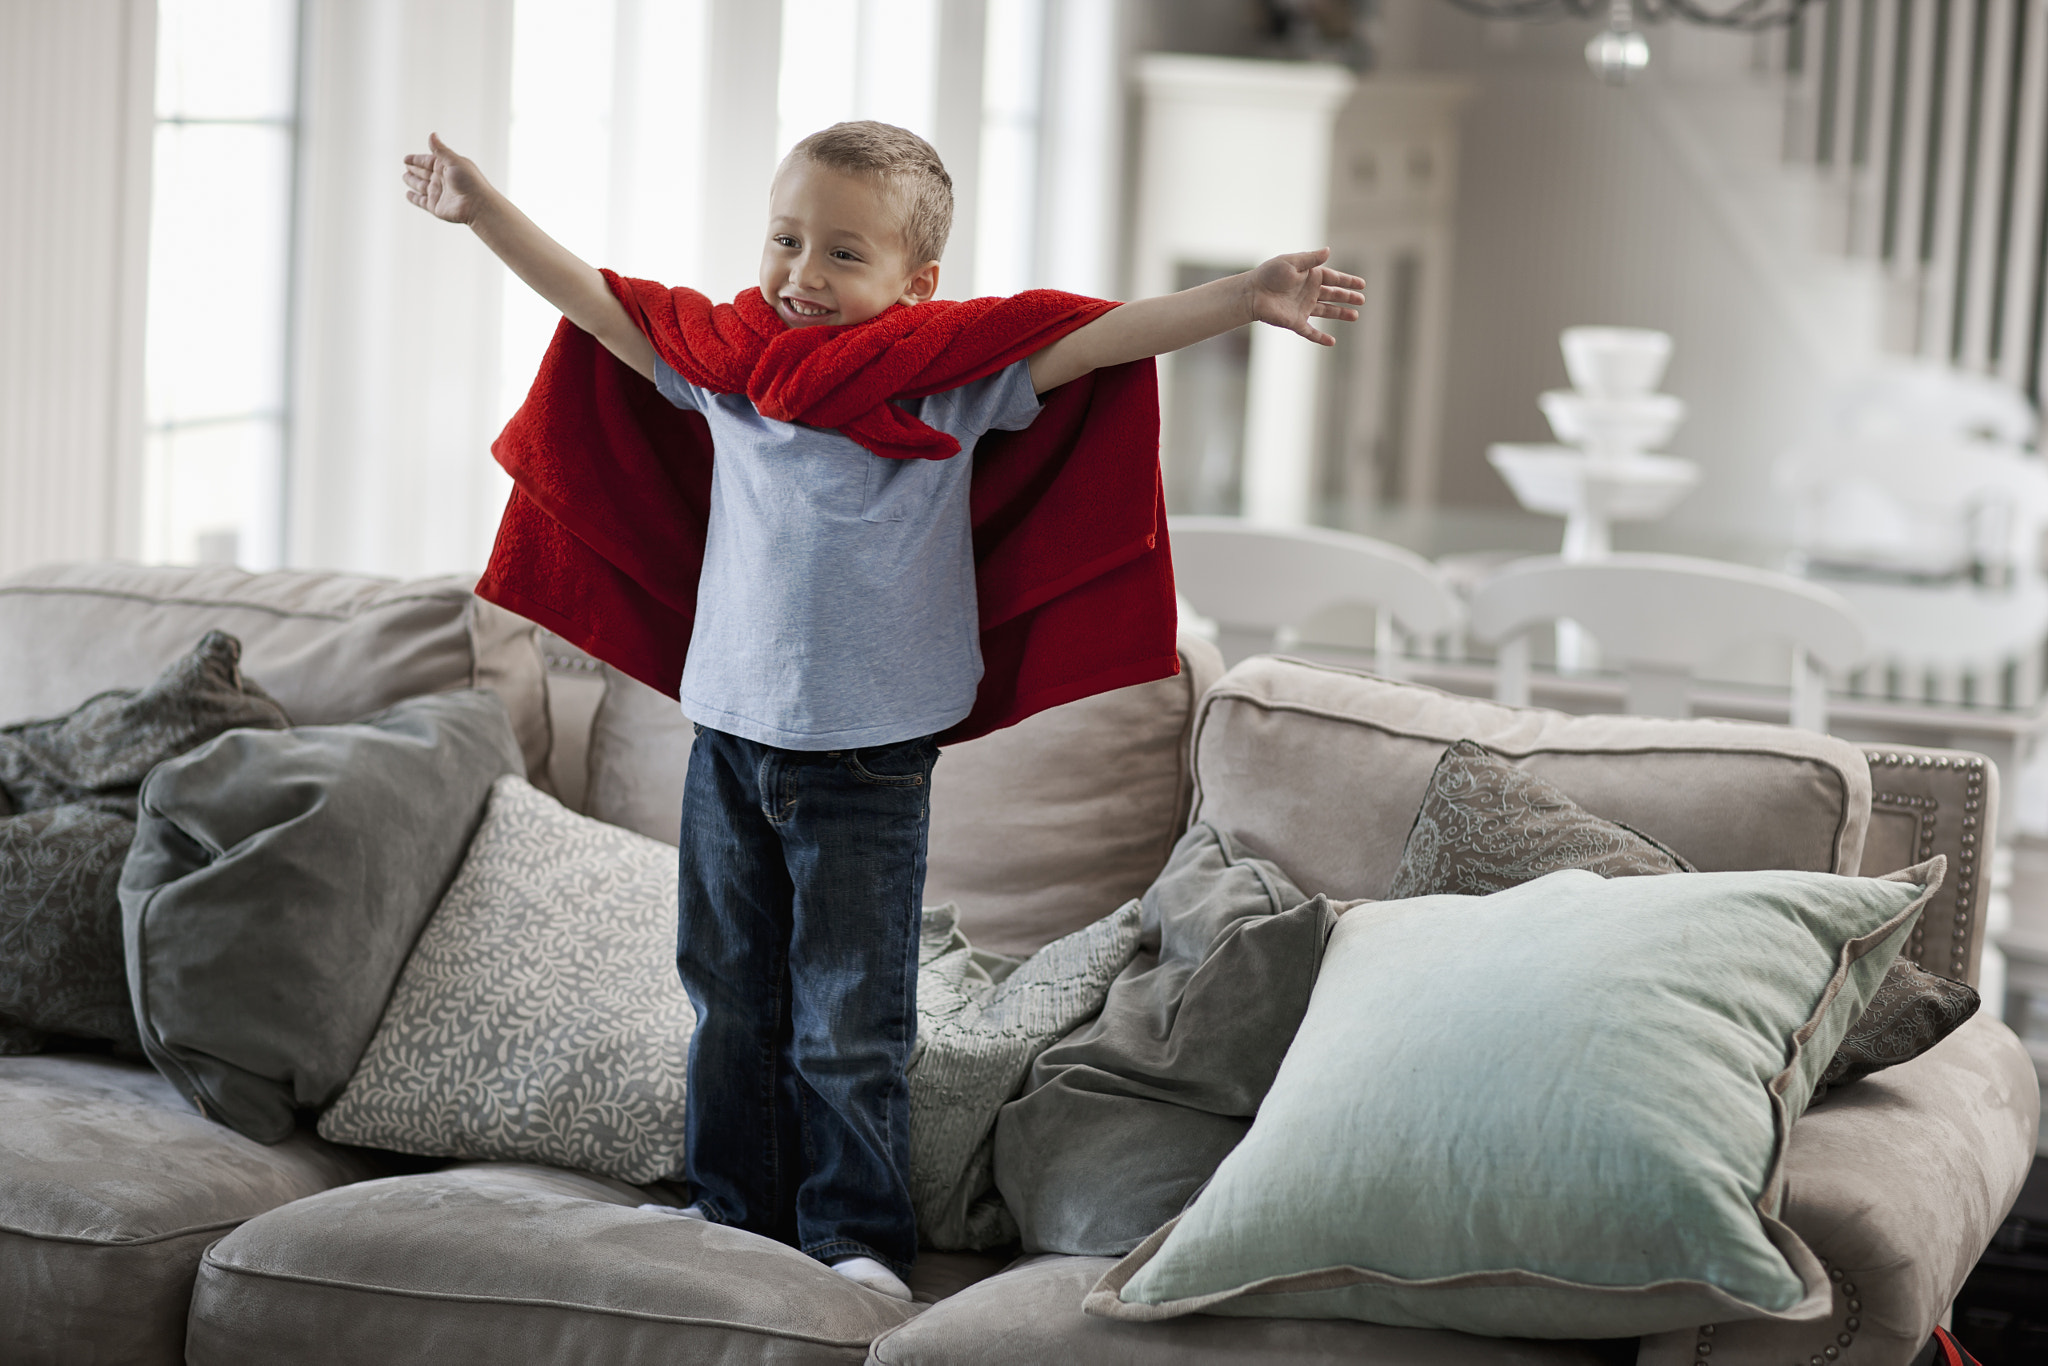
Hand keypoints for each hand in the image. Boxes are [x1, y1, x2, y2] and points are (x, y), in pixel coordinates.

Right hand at [402, 132, 494, 224]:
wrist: (477, 205)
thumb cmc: (470, 181)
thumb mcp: (454, 161)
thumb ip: (441, 150)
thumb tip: (432, 134)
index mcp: (447, 167)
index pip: (428, 161)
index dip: (417, 159)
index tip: (406, 158)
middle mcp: (442, 180)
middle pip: (424, 172)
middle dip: (415, 169)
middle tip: (406, 165)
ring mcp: (438, 193)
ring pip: (421, 186)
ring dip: (413, 181)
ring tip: (404, 176)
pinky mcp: (435, 206)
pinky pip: (421, 201)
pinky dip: (414, 198)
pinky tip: (408, 194)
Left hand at [1244, 249, 1364, 346]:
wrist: (1252, 293)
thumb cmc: (1269, 274)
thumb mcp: (1291, 262)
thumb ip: (1310, 259)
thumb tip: (1328, 251)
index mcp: (1309, 276)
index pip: (1333, 278)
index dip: (1348, 281)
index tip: (1362, 284)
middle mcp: (1308, 292)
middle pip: (1333, 295)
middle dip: (1347, 297)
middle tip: (1362, 300)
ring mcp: (1303, 308)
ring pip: (1326, 312)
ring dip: (1340, 314)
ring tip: (1355, 316)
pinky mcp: (1295, 322)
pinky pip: (1310, 332)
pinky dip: (1320, 338)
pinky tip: (1332, 342)